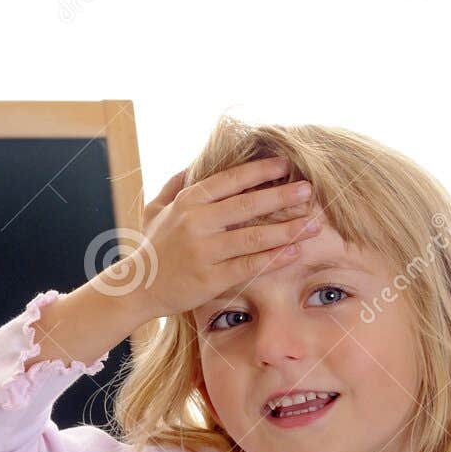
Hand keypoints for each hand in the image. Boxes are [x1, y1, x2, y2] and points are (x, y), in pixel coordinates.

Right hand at [114, 157, 320, 319]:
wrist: (137, 288)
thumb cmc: (152, 247)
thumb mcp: (156, 209)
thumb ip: (175, 184)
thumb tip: (194, 163)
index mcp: (187, 202)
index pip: (230, 180)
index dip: (260, 171)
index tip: (286, 164)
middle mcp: (195, 223)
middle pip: (247, 205)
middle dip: (282, 196)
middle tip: (309, 190)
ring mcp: (203, 251)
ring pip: (253, 237)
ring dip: (287, 229)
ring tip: (313, 223)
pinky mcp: (210, 279)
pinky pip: (248, 266)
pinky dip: (274, 258)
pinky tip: (295, 251)